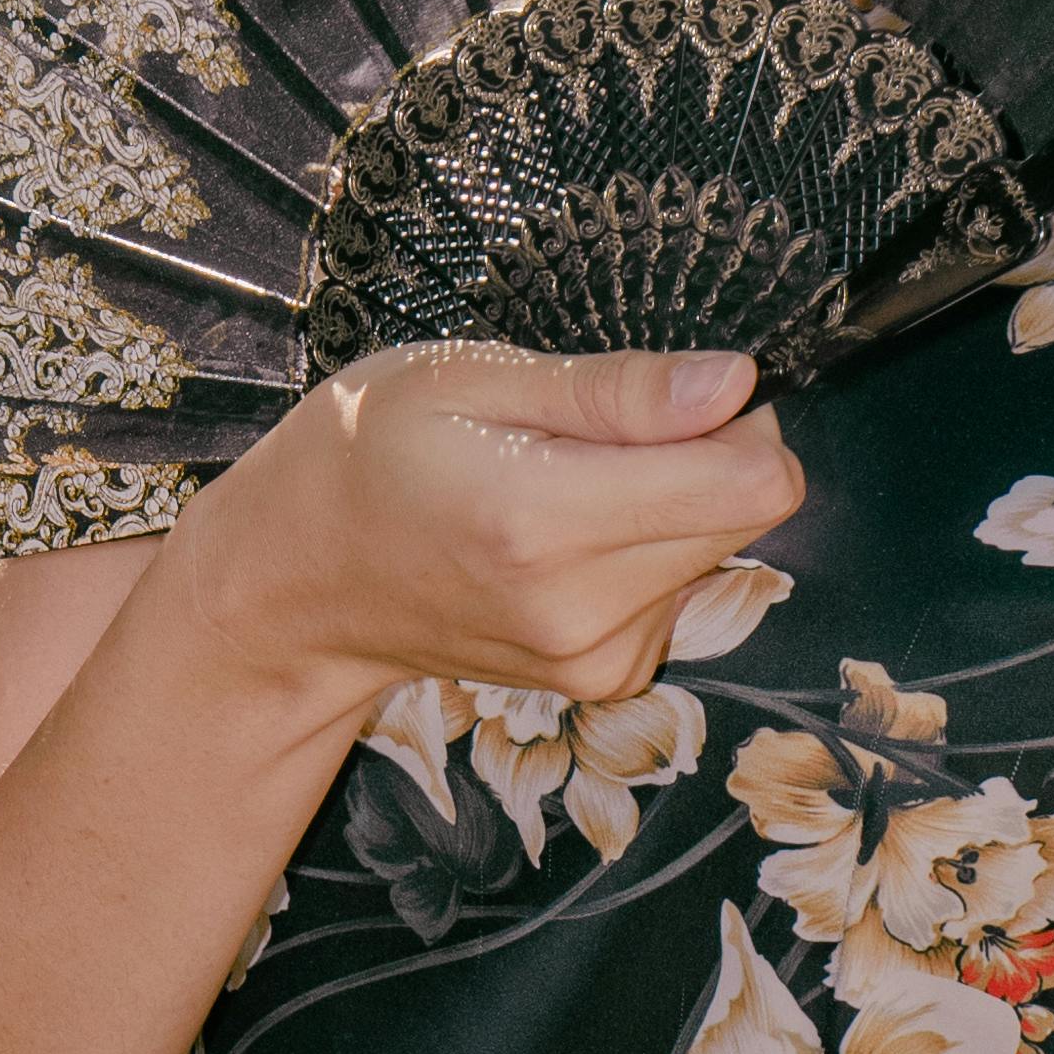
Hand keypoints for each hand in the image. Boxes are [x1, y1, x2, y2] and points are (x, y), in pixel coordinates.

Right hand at [175, 342, 804, 735]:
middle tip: (591, 436)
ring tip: (559, 487)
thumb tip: (735, 383)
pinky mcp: (604, 677)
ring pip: (717, 553)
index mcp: (544, 522)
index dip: (737, 418)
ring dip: (666, 508)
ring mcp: (594, 659)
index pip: (753, 483)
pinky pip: (682, 593)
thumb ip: (613, 389)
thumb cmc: (368, 453)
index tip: (671, 396)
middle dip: (699, 457)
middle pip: (748, 516)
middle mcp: (581, 610)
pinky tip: (561, 538)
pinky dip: (641, 554)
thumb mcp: (469, 376)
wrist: (300, 577)